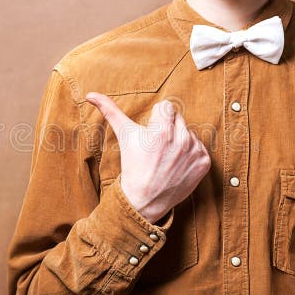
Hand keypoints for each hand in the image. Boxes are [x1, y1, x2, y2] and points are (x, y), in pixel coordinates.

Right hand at [85, 92, 210, 222]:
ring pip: (189, 132)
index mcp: (162, 129)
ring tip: (167, 157)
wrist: (144, 200)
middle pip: (178, 119)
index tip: (151, 135)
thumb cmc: (132, 165)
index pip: (166, 107)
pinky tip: (178, 164)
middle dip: (168, 129)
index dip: (157, 119)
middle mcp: (181, 139)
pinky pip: (200, 147)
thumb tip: (90, 94)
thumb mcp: (123, 136)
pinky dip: (191, 154)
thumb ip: (110, 110)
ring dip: (180, 141)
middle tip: (157, 148)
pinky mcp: (204, 162)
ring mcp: (194, 151)